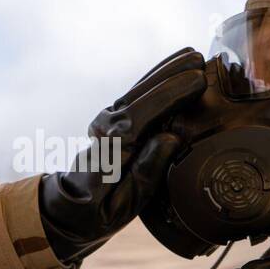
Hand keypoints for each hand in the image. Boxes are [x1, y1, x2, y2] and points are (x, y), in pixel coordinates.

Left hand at [39, 48, 206, 264]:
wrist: (69, 209)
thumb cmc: (99, 213)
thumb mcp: (125, 205)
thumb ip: (146, 173)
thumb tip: (170, 138)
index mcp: (111, 152)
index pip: (141, 116)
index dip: (169, 96)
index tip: (196, 81)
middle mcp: (106, 131)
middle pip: (139, 96)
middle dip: (170, 76)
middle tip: (200, 60)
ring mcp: (107, 123)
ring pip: (137, 92)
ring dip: (163, 72)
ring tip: (191, 55)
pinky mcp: (112, 121)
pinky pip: (135, 96)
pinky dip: (154, 80)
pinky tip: (172, 68)